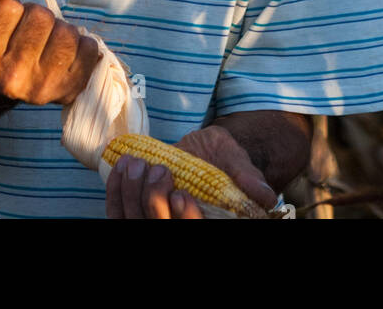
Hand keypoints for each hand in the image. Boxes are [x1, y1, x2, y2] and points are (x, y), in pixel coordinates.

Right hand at [0, 0, 100, 105]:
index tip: (1, 20)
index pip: (10, 7)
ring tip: (43, 41)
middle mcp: (8, 81)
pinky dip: (81, 44)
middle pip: (42, 17)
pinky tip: (61, 51)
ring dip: (59, 29)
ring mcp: (40, 91)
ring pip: (68, 34)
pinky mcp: (66, 93)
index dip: (8, 5)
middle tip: (23, 30)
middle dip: (35, 15)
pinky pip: (90, 51)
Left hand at [104, 124, 276, 218]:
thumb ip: (248, 177)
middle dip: (154, 202)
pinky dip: (116, 190)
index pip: (190, 229)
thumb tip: (265, 196)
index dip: (185, 219)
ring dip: (132, 194)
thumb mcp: (238, 161)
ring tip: (138, 164)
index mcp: (207, 221)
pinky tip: (123, 165)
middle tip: (160, 170)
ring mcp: (155, 221)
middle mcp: (179, 225)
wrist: (205, 153)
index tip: (181, 193)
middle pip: (158, 228)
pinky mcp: (135, 211)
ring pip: (135, 222)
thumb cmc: (224, 160)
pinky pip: (117, 212)